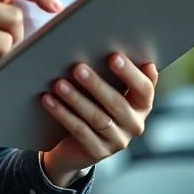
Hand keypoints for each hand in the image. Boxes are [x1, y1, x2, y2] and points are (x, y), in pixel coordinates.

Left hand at [40, 54, 157, 186]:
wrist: (77, 145)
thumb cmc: (94, 104)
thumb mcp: (107, 88)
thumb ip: (115, 71)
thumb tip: (111, 41)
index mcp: (142, 105)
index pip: (144, 89)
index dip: (130, 73)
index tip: (114, 56)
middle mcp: (134, 124)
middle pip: (117, 103)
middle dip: (96, 84)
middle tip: (77, 68)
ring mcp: (117, 141)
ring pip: (97, 118)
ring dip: (76, 99)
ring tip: (59, 83)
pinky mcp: (97, 152)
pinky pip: (79, 131)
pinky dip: (63, 114)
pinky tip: (49, 100)